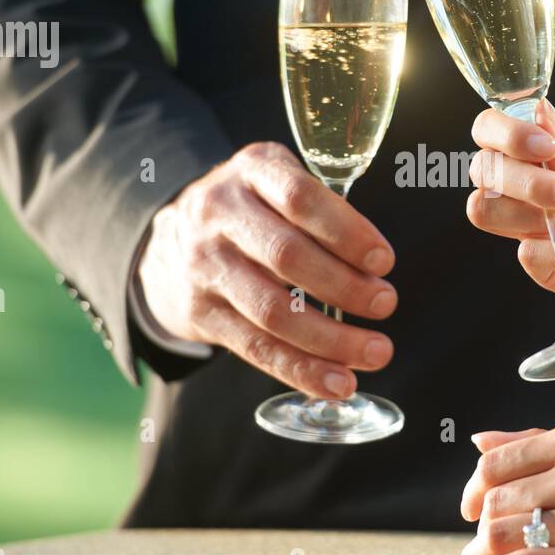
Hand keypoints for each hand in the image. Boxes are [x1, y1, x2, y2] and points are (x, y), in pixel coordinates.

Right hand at [136, 142, 397, 398]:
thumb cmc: (251, 210)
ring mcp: (205, 265)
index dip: (347, 231)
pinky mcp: (200, 312)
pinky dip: (302, 370)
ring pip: (272, 311)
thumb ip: (322, 206)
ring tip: (376, 351)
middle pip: (287, 257)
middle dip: (345, 286)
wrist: (169, 240)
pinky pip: (256, 348)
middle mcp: (219, 213)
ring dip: (331, 339)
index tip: (384, 260)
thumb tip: (376, 264)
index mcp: (250, 171)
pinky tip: (338, 383)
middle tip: (386, 302)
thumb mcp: (276, 180)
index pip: (299, 198)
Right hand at [467, 101, 554, 336]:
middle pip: (485, 169)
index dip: (506, 134)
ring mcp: (536, 225)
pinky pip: (524, 255)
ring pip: (486, 211)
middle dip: (524, 181)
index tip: (546, 150)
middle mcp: (537, 184)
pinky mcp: (544, 264)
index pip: (497, 128)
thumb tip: (539, 115)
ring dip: (533, 215)